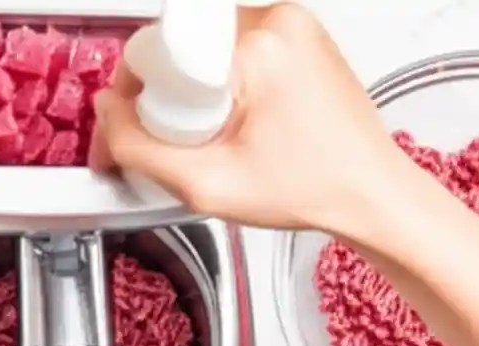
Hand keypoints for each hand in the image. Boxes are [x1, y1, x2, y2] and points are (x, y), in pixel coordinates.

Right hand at [91, 3, 405, 237]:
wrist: (372, 193)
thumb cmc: (314, 188)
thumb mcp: (208, 185)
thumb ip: (138, 148)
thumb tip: (107, 112)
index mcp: (257, 45)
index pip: (158, 48)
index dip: (135, 94)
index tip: (146, 132)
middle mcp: (277, 20)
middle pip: (181, 46)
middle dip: (168, 97)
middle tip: (193, 144)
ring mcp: (292, 24)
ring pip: (205, 48)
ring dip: (197, 92)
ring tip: (226, 137)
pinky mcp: (299, 35)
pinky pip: (235, 50)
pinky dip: (225, 85)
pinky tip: (243, 125)